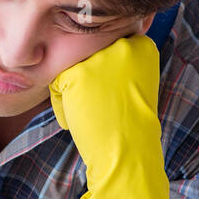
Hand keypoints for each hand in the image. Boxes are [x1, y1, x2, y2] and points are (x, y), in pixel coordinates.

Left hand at [48, 33, 174, 198]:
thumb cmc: (128, 126)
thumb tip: (87, 49)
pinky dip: (63, 106)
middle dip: (87, 83)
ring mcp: (98, 57)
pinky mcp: (75, 74)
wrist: (127, 154)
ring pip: (68, 70)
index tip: (119, 97)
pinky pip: (56, 85)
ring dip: (74, 94)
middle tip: (105, 107)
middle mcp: (123, 44)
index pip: (105, 48)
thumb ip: (117, 63)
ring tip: (95, 112)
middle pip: (84, 57)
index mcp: (142, 45)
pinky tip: (82, 118)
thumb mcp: (132, 85)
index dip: (106, 77)